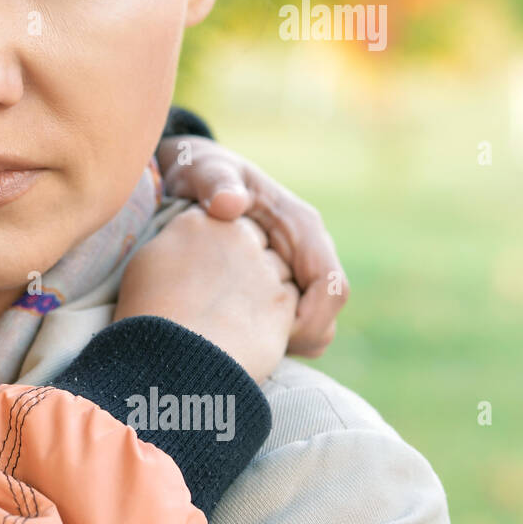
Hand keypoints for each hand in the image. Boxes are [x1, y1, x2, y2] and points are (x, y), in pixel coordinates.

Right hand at [113, 206, 298, 382]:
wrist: (170, 360)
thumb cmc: (147, 316)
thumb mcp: (145, 265)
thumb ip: (175, 242)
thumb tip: (190, 244)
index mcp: (196, 222)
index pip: (220, 223)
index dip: (213, 252)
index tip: (199, 277)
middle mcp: (234, 236)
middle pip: (252, 242)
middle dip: (242, 266)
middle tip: (218, 300)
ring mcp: (262, 267)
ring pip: (275, 269)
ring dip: (260, 290)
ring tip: (230, 320)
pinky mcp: (283, 300)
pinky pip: (289, 299)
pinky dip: (273, 315)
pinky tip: (245, 332)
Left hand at [155, 134, 349, 358]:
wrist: (193, 175)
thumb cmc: (200, 172)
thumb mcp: (204, 170)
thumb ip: (216, 183)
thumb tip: (229, 204)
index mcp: (300, 226)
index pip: (329, 285)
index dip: (309, 320)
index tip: (271, 337)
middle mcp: (306, 251)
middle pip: (327, 314)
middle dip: (296, 339)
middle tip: (249, 353)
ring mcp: (295, 269)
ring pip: (312, 323)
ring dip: (283, 341)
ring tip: (237, 347)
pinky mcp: (279, 283)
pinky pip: (289, 322)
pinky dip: (269, 336)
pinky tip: (231, 336)